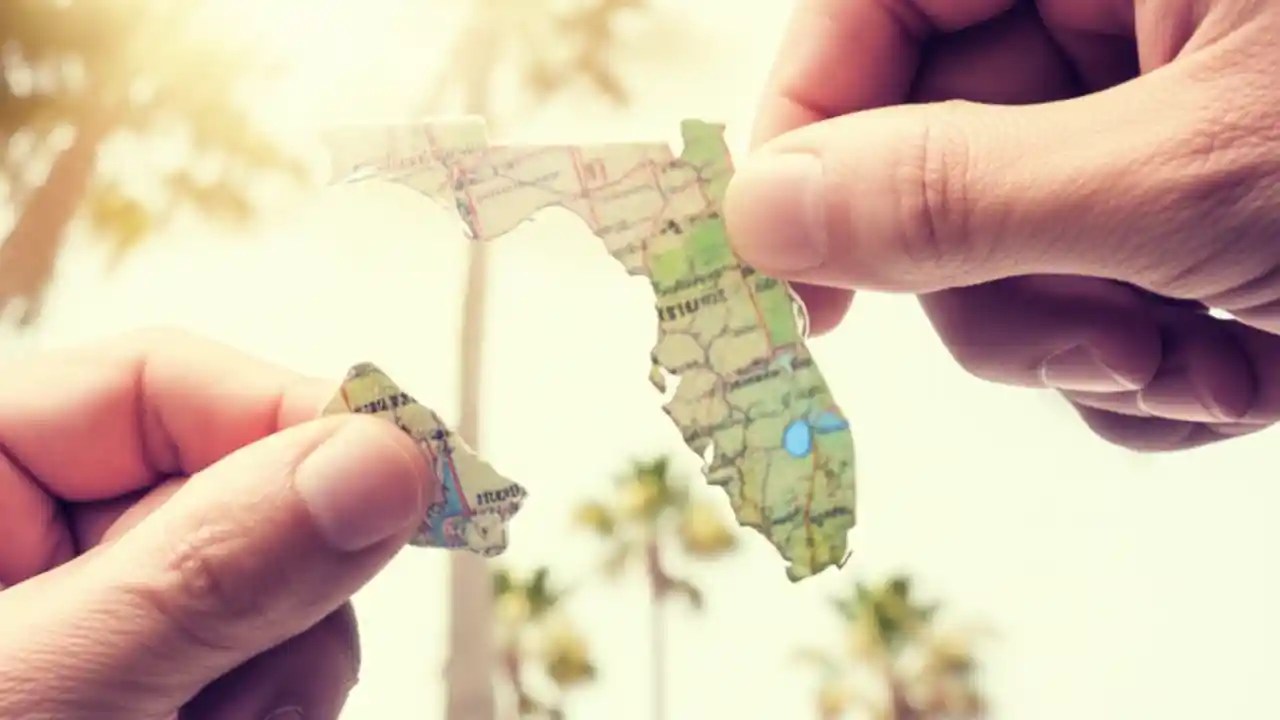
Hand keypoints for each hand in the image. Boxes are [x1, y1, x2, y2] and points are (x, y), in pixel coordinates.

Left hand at [0, 329, 431, 718]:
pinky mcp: (157, 687)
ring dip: (286, 666)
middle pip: (240, 493)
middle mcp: (44, 541)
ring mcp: (108, 625)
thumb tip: (387, 457)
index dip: (285, 413)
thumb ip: (213, 568)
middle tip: (275, 675)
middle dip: (289, 584)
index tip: (401, 470)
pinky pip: (272, 662)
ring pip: (278, 588)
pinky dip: (277, 703)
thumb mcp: (60, 686)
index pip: (154, 382)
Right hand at [724, 0, 1279, 450]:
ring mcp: (1154, 119)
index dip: (810, 127)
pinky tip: (1243, 373)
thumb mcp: (1183, 180)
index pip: (878, 3)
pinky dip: (1144, 369)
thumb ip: (955, 193)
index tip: (789, 274)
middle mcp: (1119, 20)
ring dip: (1082, 349)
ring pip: (1004, 252)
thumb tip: (759, 214)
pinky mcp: (1184, 212)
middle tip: (1103, 348)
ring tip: (1208, 372)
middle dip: (1001, 289)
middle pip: (935, 155)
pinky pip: (1086, 299)